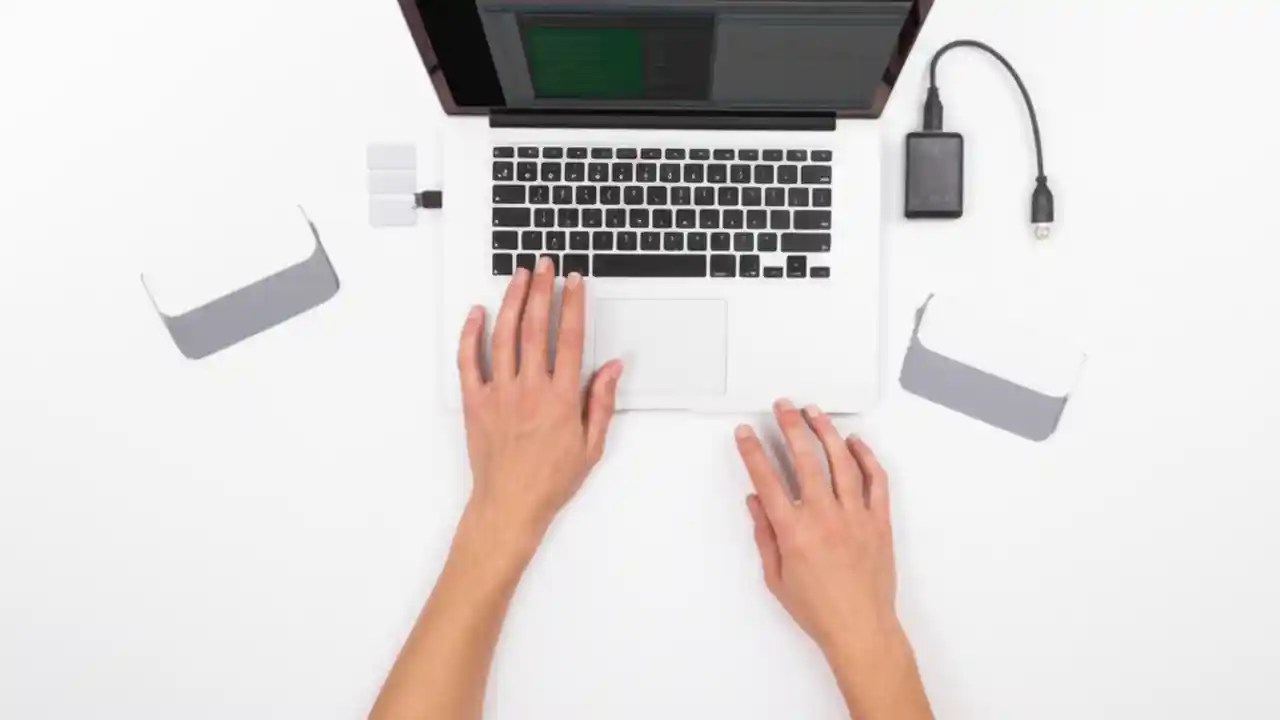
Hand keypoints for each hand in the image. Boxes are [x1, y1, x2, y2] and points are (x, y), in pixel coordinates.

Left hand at [457, 258, 622, 541]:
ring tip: (518, 276)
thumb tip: (613, 367)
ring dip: (511, 300)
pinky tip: (477, 312)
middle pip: (535, 326)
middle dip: (542, 290)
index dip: (573, 304)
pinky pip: (468, 360)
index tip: (574, 281)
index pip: (570, 338)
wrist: (510, 505)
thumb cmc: (552, 480)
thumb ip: (601, 402)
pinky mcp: (474, 402)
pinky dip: (471, 333)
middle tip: (545, 265)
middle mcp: (530, 388)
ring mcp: (499, 393)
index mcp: (561, 398)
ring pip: (504, 335)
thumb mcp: (592, 445)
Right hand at [736, 401, 928, 719]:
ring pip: (841, 461)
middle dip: (791, 426)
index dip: (753, 452)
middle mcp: (824, 517)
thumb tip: (755, 502)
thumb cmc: (817, 609)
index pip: (767, 480)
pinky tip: (855, 442)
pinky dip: (866, 456)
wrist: (861, 628)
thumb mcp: (776, 577)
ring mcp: (855, 516)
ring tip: (814, 412)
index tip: (745, 433)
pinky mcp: (878, 520)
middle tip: (783, 406)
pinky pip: (875, 479)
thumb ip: (764, 535)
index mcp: (794, 532)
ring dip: (826, 431)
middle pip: (805, 458)